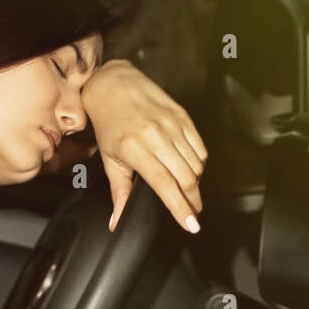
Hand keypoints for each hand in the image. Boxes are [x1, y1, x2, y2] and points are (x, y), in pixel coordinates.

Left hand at [79, 59, 207, 233]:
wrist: (114, 84)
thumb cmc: (108, 123)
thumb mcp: (109, 159)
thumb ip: (119, 192)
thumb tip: (117, 221)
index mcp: (135, 149)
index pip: (164, 184)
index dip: (179, 207)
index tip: (190, 224)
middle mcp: (157, 136)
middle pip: (186, 177)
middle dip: (192, 200)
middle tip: (192, 213)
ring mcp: (173, 125)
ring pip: (196, 164)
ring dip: (195, 183)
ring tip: (188, 191)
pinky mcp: (183, 116)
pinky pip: (200, 147)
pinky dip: (198, 162)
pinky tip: (189, 169)